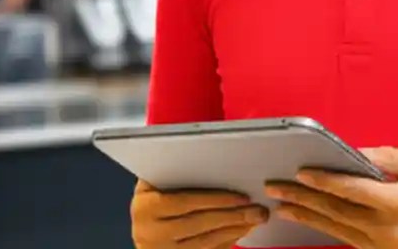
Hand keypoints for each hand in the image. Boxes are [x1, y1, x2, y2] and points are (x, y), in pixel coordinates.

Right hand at [130, 179, 268, 248]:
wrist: (139, 227)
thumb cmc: (154, 195)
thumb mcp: (155, 182)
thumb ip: (176, 170)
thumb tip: (216, 158)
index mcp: (145, 207)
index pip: (187, 202)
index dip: (217, 200)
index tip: (242, 196)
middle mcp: (149, 232)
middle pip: (199, 224)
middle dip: (233, 216)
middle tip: (258, 210)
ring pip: (204, 242)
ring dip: (233, 230)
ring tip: (254, 220)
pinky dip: (226, 242)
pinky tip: (240, 231)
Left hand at [265, 147, 397, 248]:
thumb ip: (388, 158)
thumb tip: (355, 153)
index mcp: (396, 203)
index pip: (350, 190)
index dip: (322, 181)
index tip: (300, 172)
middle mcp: (386, 229)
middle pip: (335, 212)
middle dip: (302, 199)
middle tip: (275, 188)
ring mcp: (383, 247)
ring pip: (336, 229)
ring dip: (307, 217)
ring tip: (282, 207)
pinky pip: (348, 240)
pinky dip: (327, 229)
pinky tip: (311, 222)